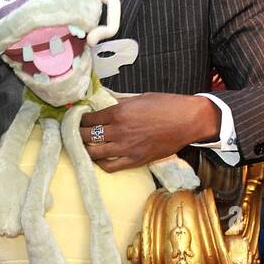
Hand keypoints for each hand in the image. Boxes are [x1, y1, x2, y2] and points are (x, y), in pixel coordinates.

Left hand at [79, 94, 220, 171]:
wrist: (188, 120)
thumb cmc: (167, 105)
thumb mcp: (140, 98)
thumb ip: (120, 103)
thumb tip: (105, 104)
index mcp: (118, 112)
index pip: (88, 118)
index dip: (79, 119)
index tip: (76, 119)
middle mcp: (118, 131)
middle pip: (86, 136)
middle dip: (77, 134)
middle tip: (75, 133)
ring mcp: (126, 148)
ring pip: (93, 152)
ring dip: (85, 149)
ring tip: (83, 146)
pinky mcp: (135, 160)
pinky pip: (110, 166)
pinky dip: (100, 163)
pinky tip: (99, 158)